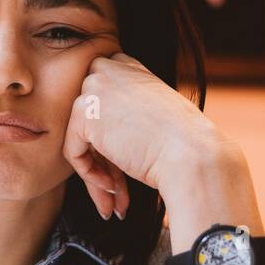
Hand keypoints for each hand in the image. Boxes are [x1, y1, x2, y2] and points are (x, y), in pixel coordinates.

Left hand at [62, 52, 230, 219]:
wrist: (191, 153)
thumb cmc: (180, 141)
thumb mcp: (150, 114)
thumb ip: (120, 114)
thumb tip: (95, 135)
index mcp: (125, 66)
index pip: (100, 104)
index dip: (108, 141)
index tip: (122, 166)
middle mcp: (106, 69)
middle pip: (88, 123)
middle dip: (102, 160)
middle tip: (117, 188)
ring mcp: (93, 88)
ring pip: (80, 140)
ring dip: (98, 172)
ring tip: (116, 198)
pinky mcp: (83, 113)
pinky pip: (73, 152)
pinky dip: (90, 175)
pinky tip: (114, 188)